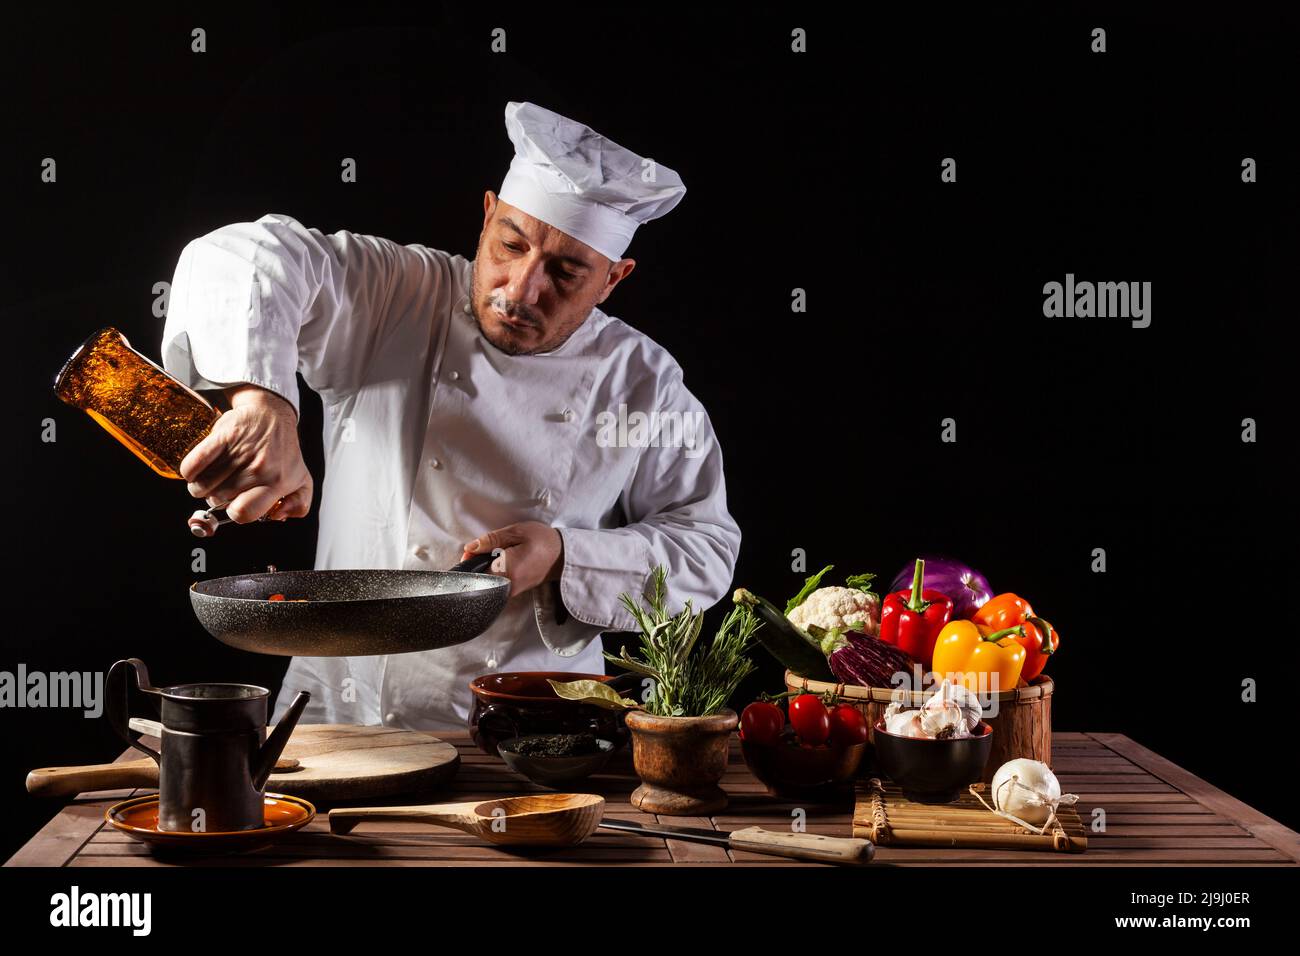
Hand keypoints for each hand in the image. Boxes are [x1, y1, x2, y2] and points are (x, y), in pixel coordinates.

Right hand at [179, 385, 312, 533]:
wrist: (273, 415)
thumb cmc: (284, 452)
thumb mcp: (303, 481)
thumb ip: (298, 506)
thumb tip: (278, 515)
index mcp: (277, 482)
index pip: (244, 512)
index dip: (235, 513)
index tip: (235, 506)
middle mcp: (258, 469)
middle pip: (219, 500)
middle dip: (218, 498)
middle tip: (225, 487)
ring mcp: (239, 452)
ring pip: (202, 486)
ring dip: (201, 486)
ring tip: (213, 478)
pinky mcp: (222, 436)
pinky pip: (192, 465)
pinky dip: (189, 472)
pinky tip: (197, 471)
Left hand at [460, 521, 563, 597]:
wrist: (563, 555)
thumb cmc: (542, 541)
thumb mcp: (517, 532)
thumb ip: (491, 540)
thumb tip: (470, 548)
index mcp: (507, 570)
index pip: (475, 571)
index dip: (470, 560)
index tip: (472, 551)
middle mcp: (508, 586)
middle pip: (479, 579)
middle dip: (475, 565)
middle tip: (482, 550)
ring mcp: (511, 592)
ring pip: (486, 582)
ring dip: (484, 568)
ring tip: (494, 555)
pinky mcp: (514, 592)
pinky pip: (494, 584)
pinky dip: (492, 573)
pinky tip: (500, 562)